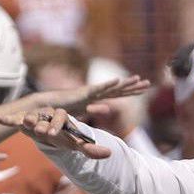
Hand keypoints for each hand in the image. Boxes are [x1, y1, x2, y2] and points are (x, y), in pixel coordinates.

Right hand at [0, 108, 112, 158]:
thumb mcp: (77, 144)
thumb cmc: (64, 137)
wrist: (49, 132)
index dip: (59, 125)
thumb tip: (109, 153)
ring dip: (27, 120)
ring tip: (25, 122)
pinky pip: (14, 118)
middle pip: (44, 116)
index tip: (56, 134)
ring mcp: (34, 117)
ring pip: (30, 117)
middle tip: (41, 130)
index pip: (61, 118)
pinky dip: (7, 119)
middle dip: (43, 123)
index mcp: (62, 117)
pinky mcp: (21, 121)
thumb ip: (91, 149)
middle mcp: (47, 114)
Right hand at [31, 75, 150, 117]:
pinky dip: (107, 85)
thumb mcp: (83, 113)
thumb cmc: (61, 109)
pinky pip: (97, 89)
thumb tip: (106, 111)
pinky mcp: (83, 93)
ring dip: (124, 84)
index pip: (117, 94)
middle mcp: (95, 93)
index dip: (130, 91)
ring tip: (138, 80)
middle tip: (148, 83)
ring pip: (111, 88)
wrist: (46, 107)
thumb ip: (94, 110)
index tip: (143, 89)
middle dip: (133, 86)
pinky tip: (117, 81)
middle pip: (118, 89)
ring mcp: (90, 92)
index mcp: (96, 98)